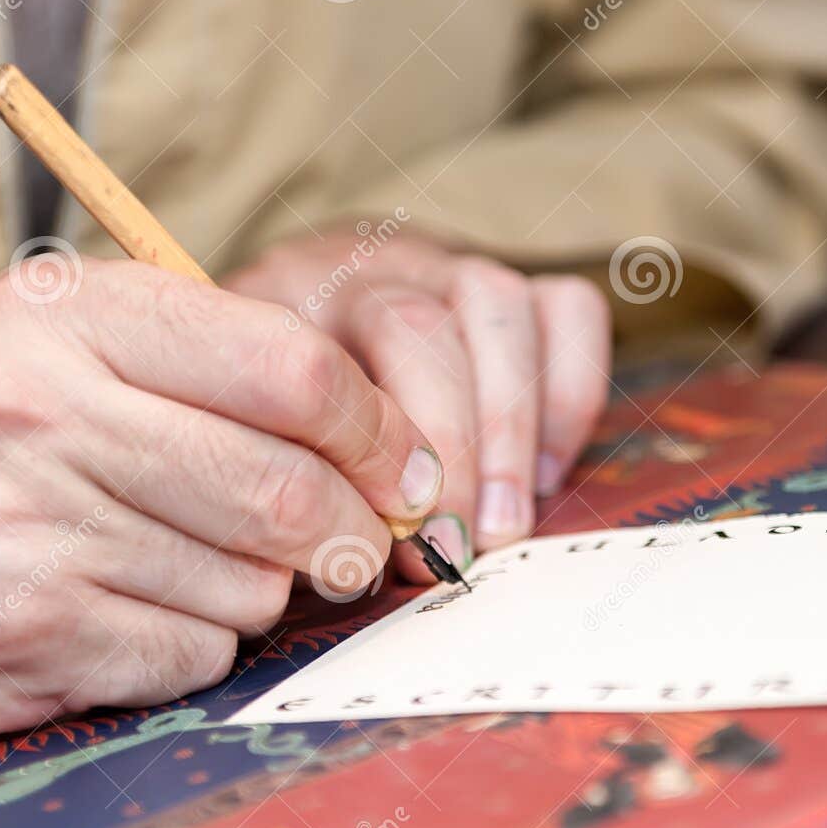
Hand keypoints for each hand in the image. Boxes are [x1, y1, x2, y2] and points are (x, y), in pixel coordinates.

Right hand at [0, 259, 442, 762]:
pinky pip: (191, 651)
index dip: (379, 430)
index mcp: (64, 315)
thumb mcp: (30, 348)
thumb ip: (187, 365)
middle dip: (349, 532)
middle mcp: (44, 408)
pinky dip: (187, 645)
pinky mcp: (22, 631)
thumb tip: (366, 440)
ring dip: (249, 592)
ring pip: (250, 581)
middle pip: (289, 487)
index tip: (404, 469)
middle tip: (353, 548)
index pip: (292, 368)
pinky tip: (120, 619)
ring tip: (171, 567)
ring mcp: (28, 525)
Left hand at [227, 224, 610, 578]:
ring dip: (509, 426)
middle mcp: (364, 268)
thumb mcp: (259, 443)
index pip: (328, 357)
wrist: (277, 340)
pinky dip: (568, 394)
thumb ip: (290, 488)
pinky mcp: (511, 287)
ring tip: (503, 523)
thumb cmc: (277, 422)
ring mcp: (442, 265)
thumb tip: (349, 562)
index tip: (397, 541)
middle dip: (449, 450)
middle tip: (453, 545)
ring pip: (496, 304)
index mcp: (282, 302)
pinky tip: (544, 473)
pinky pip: (567, 309)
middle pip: (418, 326)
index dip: (372, 456)